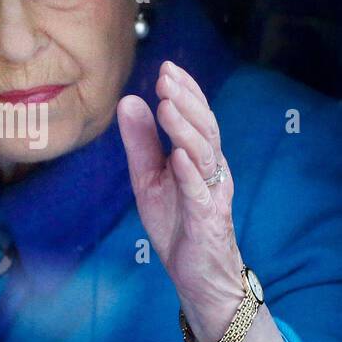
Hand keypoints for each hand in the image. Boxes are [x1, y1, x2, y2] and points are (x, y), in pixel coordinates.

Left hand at [117, 61, 245, 341]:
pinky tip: (178, 154)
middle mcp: (212, 170)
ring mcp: (213, 193)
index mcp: (200, 157)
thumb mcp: (149, 177)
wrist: (196, 274)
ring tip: (168, 106)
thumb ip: (141, 142)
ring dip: (186, 128)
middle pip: (205, 127)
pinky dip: (190, 172)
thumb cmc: (177, 223)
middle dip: (186, 100)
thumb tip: (129, 100)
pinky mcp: (208, 219)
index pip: (196, 116)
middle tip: (166, 77)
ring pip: (205, 154)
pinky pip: (201, 192)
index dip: (186, 91)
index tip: (167, 67)